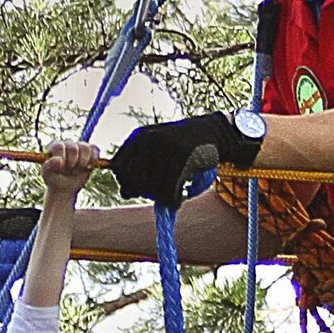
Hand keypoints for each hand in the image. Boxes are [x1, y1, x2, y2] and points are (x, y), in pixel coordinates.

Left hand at [40, 141, 101, 201]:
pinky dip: (93, 159)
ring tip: (78, 168)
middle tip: (69, 170)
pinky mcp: (90, 151)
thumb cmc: (53, 179)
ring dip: (83, 161)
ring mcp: (79, 146)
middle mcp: (67, 144)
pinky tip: (88, 167)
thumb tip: (58, 160)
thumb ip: (48, 166)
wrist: (65, 187)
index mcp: (55, 146)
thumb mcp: (47, 174)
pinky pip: (95, 149)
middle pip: (73, 148)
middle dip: (72, 162)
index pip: (59, 147)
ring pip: (85, 147)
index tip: (61, 168)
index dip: (62, 158)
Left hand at [108, 111, 263, 204]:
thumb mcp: (156, 148)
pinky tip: (179, 198)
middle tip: (159, 190)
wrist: (215, 131)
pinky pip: (169, 191)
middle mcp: (149, 139)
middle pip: (134, 181)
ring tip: (172, 192)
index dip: (127, 183)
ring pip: (152, 188)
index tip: (141, 187)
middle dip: (144, 192)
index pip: (118, 168)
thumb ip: (140, 167)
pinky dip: (173, 201)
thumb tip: (125, 193)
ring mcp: (165, 147)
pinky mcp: (182, 157)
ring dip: (162, 197)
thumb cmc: (183, 145)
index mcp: (139, 136)